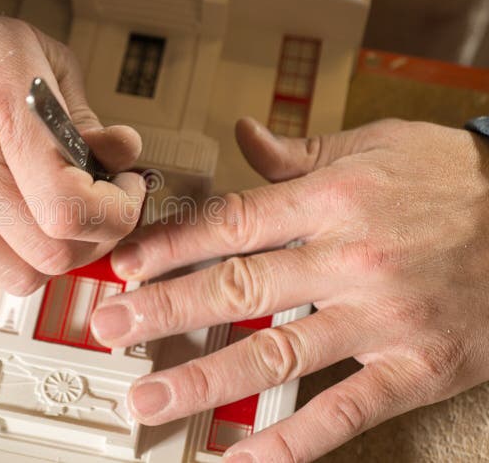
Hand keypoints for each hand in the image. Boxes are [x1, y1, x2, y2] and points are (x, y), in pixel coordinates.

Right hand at [0, 2, 144, 294]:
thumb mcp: (39, 56)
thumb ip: (86, 114)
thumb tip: (120, 157)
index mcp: (2, 114)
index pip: (69, 207)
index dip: (115, 214)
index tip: (125, 193)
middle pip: (51, 255)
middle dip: (94, 239)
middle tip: (100, 209)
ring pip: (19, 275)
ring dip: (52, 255)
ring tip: (56, 219)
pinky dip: (11, 253)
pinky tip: (14, 216)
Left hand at [90, 118, 488, 460]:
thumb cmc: (455, 180)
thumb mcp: (376, 145)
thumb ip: (300, 151)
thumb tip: (243, 135)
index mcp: (332, 200)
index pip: (230, 223)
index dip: (169, 245)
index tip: (125, 266)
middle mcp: (349, 258)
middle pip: (237, 287)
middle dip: (165, 310)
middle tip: (111, 328)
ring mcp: (381, 318)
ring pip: (277, 352)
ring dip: (206, 380)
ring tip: (152, 396)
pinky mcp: (415, 367)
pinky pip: (345, 411)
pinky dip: (292, 440)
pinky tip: (244, 459)